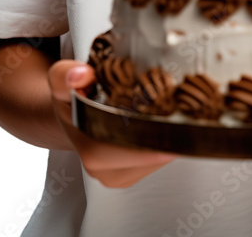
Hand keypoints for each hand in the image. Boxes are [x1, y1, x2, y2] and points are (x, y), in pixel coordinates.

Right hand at [48, 60, 176, 187]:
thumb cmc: (68, 97)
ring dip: (172, 136)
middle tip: (190, 105)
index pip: (137, 147)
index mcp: (92, 151)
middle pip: (153, 154)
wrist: (67, 114)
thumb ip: (65, 76)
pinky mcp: (129, 175)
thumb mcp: (61, 80)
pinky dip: (166, 139)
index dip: (162, 131)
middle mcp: (105, 171)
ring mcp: (118, 176)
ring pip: (158, 158)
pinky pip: (155, 160)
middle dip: (174, 131)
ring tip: (183, 109)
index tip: (181, 112)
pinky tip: (171, 119)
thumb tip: (81, 75)